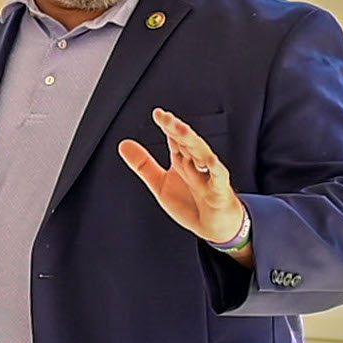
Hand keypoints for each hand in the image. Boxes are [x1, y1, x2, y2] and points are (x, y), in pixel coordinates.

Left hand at [119, 108, 250, 251]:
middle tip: (166, 118)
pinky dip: (214, 168)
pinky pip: (218, 177)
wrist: (213, 227)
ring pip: (202, 155)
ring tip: (182, 130)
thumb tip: (123, 144)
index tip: (158, 114)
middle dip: (177, 130)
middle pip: (187, 143)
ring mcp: (210, 176)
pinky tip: (209, 160)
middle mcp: (196, 164)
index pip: (175, 139)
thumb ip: (143, 165)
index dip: (168, 127)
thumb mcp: (160, 184)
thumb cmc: (190, 203)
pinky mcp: (220, 190)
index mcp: (183, 160)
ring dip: (192, 142)